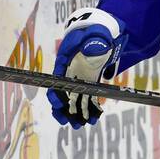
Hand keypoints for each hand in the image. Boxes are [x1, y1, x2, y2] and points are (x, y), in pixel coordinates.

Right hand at [47, 7, 124, 127]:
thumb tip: (91, 50)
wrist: (104, 33)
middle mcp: (70, 72)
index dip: (55, 92)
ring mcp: (79, 79)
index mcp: (66, 61)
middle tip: (67, 122)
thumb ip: (94, 42)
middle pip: (62, 94)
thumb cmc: (97, 32)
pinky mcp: (89, 83)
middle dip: (63, 109)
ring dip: (76, 113)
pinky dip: (90, 109)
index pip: (56, 79)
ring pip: (74, 100)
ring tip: (81, 125)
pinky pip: (87, 98)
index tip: (57, 103)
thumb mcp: (96, 35)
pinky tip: (94, 118)